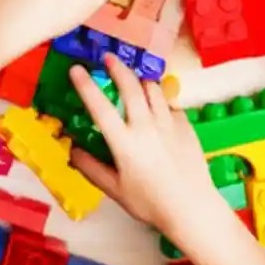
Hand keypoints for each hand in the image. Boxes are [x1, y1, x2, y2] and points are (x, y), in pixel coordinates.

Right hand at [69, 55, 229, 238]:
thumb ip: (92, 168)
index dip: (86, 86)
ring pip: (153, 89)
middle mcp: (147, 126)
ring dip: (141, 80)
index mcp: (125, 142)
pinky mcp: (186, 125)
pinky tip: (157, 107)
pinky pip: (170, 104)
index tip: (76, 69)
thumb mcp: (115, 190)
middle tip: (109, 57)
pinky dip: (160, 100)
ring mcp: (169, 123)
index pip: (100, 107)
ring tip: (134, 78)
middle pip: (131, 86)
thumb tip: (72, 150)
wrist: (192, 207)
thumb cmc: (150, 203)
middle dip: (118, 67)